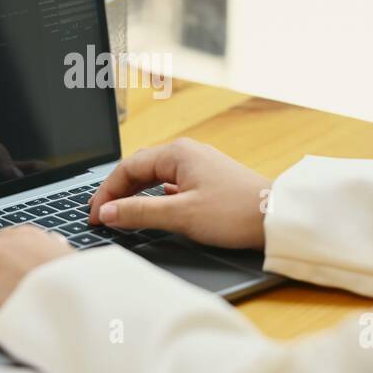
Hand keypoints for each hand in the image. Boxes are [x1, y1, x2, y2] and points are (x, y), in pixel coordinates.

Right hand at [88, 138, 271, 248]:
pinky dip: (155, 196)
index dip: (106, 192)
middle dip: (117, 191)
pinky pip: (172, 184)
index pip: (127, 168)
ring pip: (156, 176)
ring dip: (136, 194)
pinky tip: (154, 208)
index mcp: (177, 153)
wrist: (278, 218)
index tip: (95, 215)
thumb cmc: (234, 213)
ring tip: (120, 213)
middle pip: (139, 169)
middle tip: (102, 215)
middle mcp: (187, 153)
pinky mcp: (209, 181)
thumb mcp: (180, 215)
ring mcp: (199, 166)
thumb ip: (139, 212)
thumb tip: (107, 212)